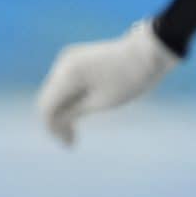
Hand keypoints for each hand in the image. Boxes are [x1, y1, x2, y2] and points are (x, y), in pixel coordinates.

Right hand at [35, 18, 179, 146]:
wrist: (149, 52)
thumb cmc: (129, 79)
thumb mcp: (100, 102)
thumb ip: (73, 112)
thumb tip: (54, 122)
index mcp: (68, 75)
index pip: (46, 107)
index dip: (53, 129)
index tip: (69, 144)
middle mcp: (63, 63)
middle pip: (48, 99)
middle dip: (57, 121)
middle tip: (73, 141)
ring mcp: (69, 58)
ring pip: (55, 91)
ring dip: (62, 110)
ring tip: (76, 129)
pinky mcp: (76, 58)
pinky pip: (64, 82)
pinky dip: (69, 98)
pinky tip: (81, 111)